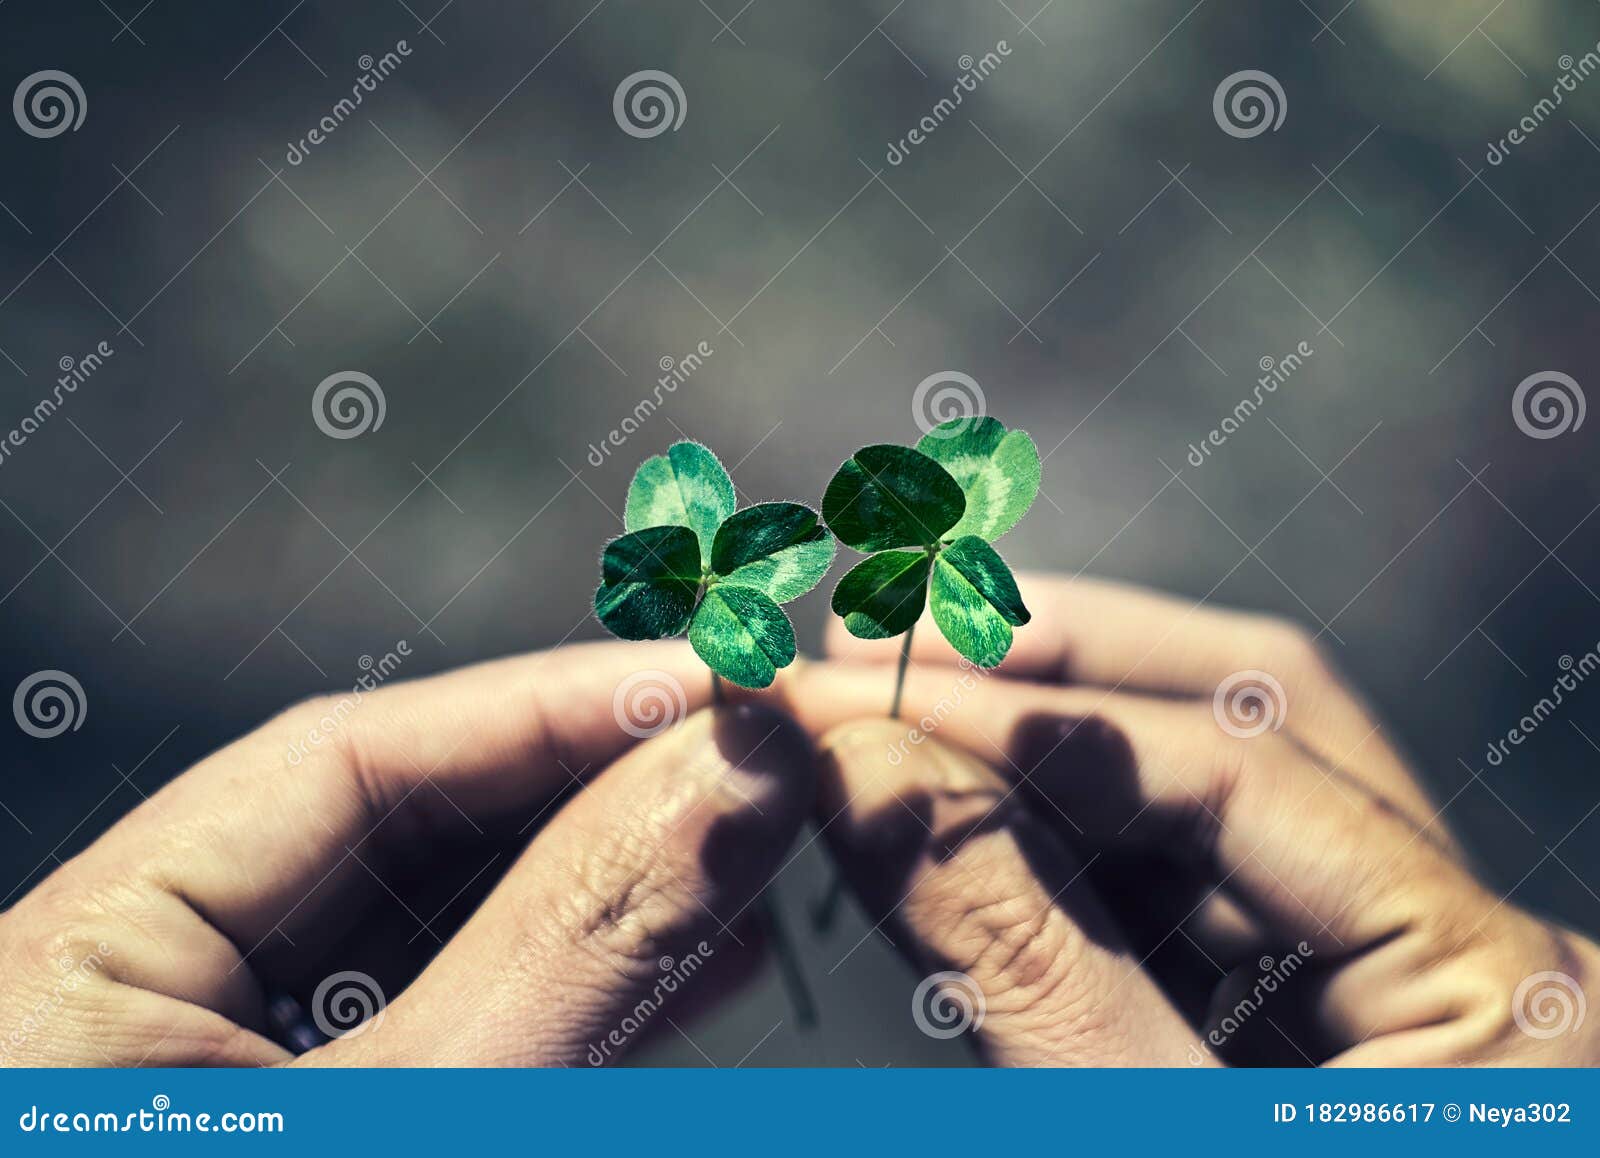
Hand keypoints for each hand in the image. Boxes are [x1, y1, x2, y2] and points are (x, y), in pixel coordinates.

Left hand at [0, 643, 810, 1065]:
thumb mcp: (434, 1113)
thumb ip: (577, 938)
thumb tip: (743, 762)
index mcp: (76, 972)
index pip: (337, 755)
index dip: (546, 703)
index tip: (712, 678)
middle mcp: (143, 1002)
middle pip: (407, 834)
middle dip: (601, 799)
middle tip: (761, 756)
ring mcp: (238, 1065)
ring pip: (453, 931)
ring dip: (618, 895)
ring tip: (762, 851)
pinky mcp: (326, 1102)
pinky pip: (467, 1021)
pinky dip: (588, 991)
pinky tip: (709, 959)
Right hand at [791, 573, 1599, 1065]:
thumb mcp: (1145, 1141)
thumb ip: (1018, 955)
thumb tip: (867, 769)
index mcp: (1510, 997)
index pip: (1252, 769)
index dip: (1042, 719)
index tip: (872, 688)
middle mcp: (1469, 954)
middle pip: (1263, 724)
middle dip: (1066, 666)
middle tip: (894, 632)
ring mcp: (1388, 981)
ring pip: (1213, 793)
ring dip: (1046, 743)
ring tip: (894, 702)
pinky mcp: (1302, 1019)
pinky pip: (1178, 886)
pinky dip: (1057, 839)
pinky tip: (950, 810)